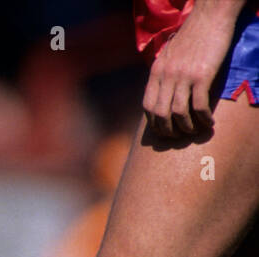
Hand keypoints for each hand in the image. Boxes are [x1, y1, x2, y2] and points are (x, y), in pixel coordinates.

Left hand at [143, 1, 244, 137]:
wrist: (210, 17)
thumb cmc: (193, 36)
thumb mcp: (169, 55)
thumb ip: (164, 74)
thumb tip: (163, 93)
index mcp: (156, 72)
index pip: (147, 106)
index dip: (153, 123)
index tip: (163, 130)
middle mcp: (166, 76)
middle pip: (160, 114)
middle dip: (168, 131)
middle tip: (178, 137)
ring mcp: (183, 76)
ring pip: (178, 112)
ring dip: (186, 128)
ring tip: (194, 132)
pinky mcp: (201, 75)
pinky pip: (198, 105)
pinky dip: (202, 118)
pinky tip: (208, 123)